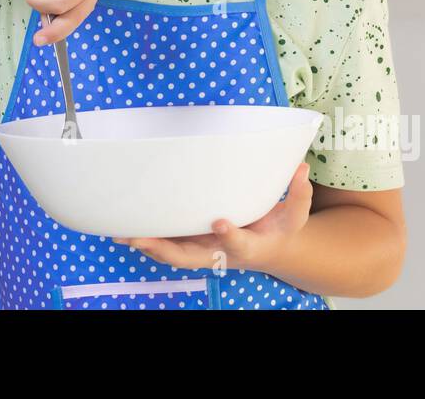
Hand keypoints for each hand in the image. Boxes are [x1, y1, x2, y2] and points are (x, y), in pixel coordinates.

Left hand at [112, 162, 312, 272]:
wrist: (269, 250)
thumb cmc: (280, 229)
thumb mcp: (296, 215)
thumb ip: (299, 194)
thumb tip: (301, 167)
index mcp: (249, 247)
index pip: (239, 244)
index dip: (230, 235)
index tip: (220, 221)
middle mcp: (221, 253)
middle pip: (191, 258)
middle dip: (165, 250)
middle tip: (142, 239)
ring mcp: (203, 252)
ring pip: (172, 255)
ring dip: (148, 246)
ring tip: (123, 233)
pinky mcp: (192, 244)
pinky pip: (167, 245)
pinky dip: (146, 239)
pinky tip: (123, 229)